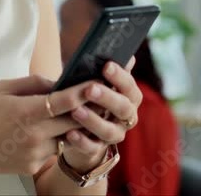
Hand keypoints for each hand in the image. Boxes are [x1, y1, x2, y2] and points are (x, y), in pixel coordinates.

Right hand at [0, 74, 106, 175]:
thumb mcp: (1, 88)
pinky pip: (51, 150)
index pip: (65, 101)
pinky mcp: (33, 167)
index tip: (97, 84)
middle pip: (74, 122)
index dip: (84, 92)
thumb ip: (33, 83)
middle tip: (91, 99)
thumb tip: (58, 82)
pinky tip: (32, 133)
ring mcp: (35, 154)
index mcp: (25, 112)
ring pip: (64, 137)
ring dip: (64, 127)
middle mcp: (34, 135)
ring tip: (52, 116)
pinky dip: (49, 140)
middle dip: (83, 110)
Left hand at [60, 57, 142, 171]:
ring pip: (109, 130)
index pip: (130, 86)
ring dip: (93, 120)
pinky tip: (70, 133)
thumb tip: (123, 50)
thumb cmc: (89, 96)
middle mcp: (126, 117)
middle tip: (90, 88)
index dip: (120, 77)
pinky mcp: (98, 149)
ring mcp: (114, 134)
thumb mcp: (97, 80)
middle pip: (123, 108)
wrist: (83, 128)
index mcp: (128, 97)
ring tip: (76, 110)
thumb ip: (107, 68)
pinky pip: (92, 147)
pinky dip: (82, 141)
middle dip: (107, 97)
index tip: (106, 65)